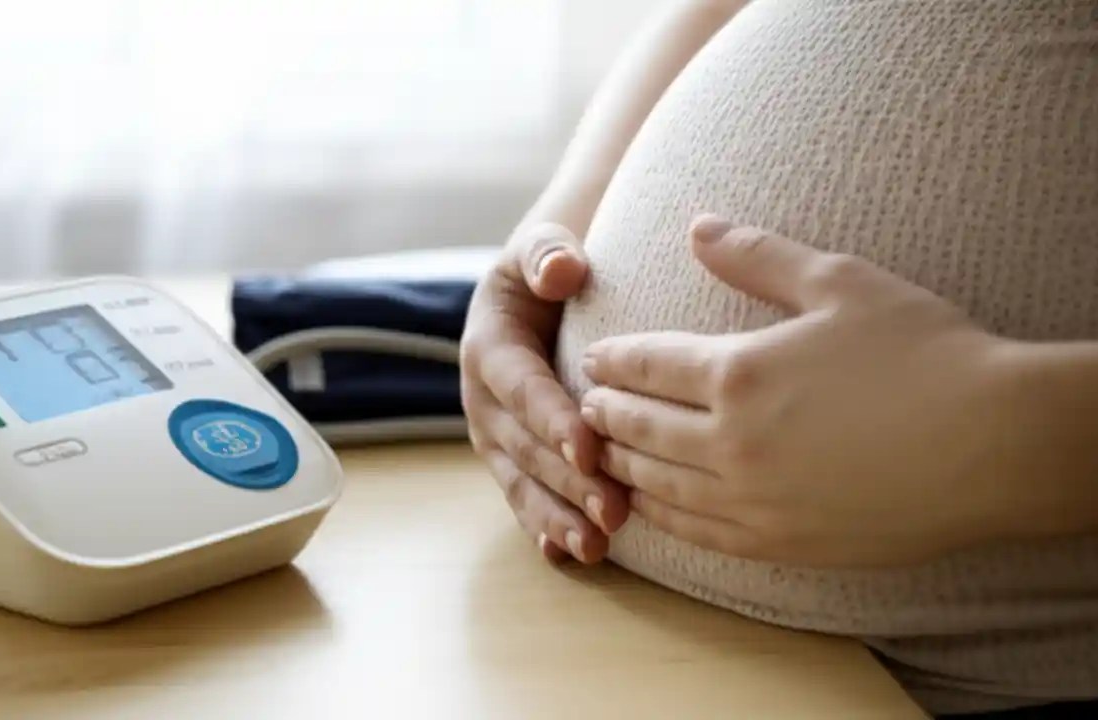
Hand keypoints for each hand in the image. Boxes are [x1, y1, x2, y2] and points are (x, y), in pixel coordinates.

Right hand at [461, 222, 630, 562]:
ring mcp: (496, 437)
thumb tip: (563, 269)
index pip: (523, 388)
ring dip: (558, 517)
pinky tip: (574, 557)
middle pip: (526, 447)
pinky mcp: (513, 461)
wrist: (539, 292)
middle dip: (567, 482)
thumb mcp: (543, 248)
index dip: (552, 420)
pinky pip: (526, 499)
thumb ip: (548, 252)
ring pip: (524, 483)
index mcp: (488, 348)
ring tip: (596, 548)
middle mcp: (484, 401)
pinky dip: (546, 529)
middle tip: (613, 511)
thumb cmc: (550, 267)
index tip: (590, 449)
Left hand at [580, 215, 1009, 566]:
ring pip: (657, 485)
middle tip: (585, 403)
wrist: (995, 443)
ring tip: (601, 453)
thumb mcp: (841, 281)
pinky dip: (662, 516)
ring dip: (620, 465)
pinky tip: (651, 506)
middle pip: (638, 427)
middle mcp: (730, 442)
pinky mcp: (780, 541)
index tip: (593, 358)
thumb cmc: (926, 351)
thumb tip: (698, 224)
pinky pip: (697, 532)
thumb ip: (759, 256)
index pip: (647, 364)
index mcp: (738, 372)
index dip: (613, 360)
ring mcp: (752, 500)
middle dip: (604, 412)